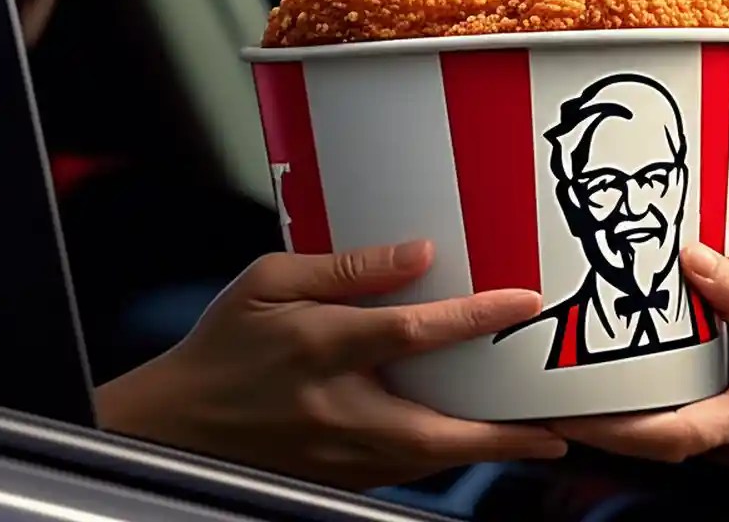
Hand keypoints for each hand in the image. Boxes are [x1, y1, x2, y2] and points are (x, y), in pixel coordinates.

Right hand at [95, 240, 567, 489]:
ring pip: (427, 460)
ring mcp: (337, 452)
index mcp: (317, 348)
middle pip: (434, 430)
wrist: (173, 424)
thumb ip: (347, 268)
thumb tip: (419, 253)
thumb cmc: (222, 347)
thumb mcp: (269, 281)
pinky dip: (446, 456)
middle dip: (501, 435)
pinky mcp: (338, 475)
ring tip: (535, 436)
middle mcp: (335, 408)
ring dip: (484, 451)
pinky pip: (405, 468)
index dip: (473, 317)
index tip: (522, 303)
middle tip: (555, 427)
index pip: (411, 332)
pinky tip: (472, 439)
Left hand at [551, 244, 728, 463]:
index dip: (602, 427)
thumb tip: (689, 254)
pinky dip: (654, 389)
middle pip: (644, 435)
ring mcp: (726, 433)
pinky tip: (639, 364)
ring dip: (621, 405)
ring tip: (576, 374)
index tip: (557, 413)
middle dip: (595, 416)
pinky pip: (682, 407)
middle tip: (547, 390)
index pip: (655, 435)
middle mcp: (722, 437)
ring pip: (661, 423)